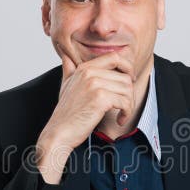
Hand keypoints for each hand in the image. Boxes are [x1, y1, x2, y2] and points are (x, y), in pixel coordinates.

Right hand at [35, 49, 135, 182]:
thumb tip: (67, 57)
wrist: (59, 132)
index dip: (128, 67)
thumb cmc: (65, 114)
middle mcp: (89, 73)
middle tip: (125, 105)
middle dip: (129, 94)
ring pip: (127, 90)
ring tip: (122, 114)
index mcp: (84, 68)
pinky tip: (120, 120)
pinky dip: (127, 112)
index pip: (114, 57)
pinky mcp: (100, 99)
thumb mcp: (65, 86)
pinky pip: (125, 102)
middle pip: (125, 77)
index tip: (130, 80)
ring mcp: (94, 85)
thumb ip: (69, 70)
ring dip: (129, 105)